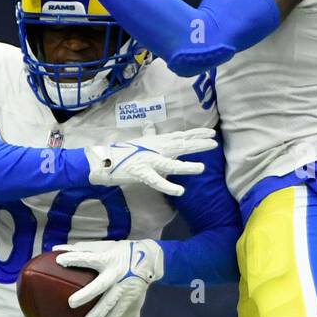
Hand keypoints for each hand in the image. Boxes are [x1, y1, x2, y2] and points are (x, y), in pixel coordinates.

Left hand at [56, 240, 162, 316]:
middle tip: (71, 303)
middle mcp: (116, 273)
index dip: (75, 258)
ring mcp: (124, 287)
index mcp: (108, 258)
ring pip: (110, 304)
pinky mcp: (130, 297)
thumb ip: (82, 248)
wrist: (150, 258)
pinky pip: (118, 313)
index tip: (59, 260)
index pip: (89, 258)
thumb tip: (55, 248)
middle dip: (87, 294)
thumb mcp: (105, 246)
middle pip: (100, 286)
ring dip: (97, 316)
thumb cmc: (120, 251)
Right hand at [86, 127, 217, 195]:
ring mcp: (148, 160)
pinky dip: (168, 186)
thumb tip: (149, 124)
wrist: (102, 159)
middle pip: (179, 146)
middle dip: (197, 144)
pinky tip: (180, 191)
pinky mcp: (140, 173)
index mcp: (156, 142)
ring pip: (170, 164)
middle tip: (214, 143)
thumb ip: (148, 135)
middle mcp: (155, 149)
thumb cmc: (121, 152)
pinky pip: (156, 181)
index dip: (196, 134)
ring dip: (186, 166)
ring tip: (202, 168)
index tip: (212, 133)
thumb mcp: (137, 142)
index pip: (180, 136)